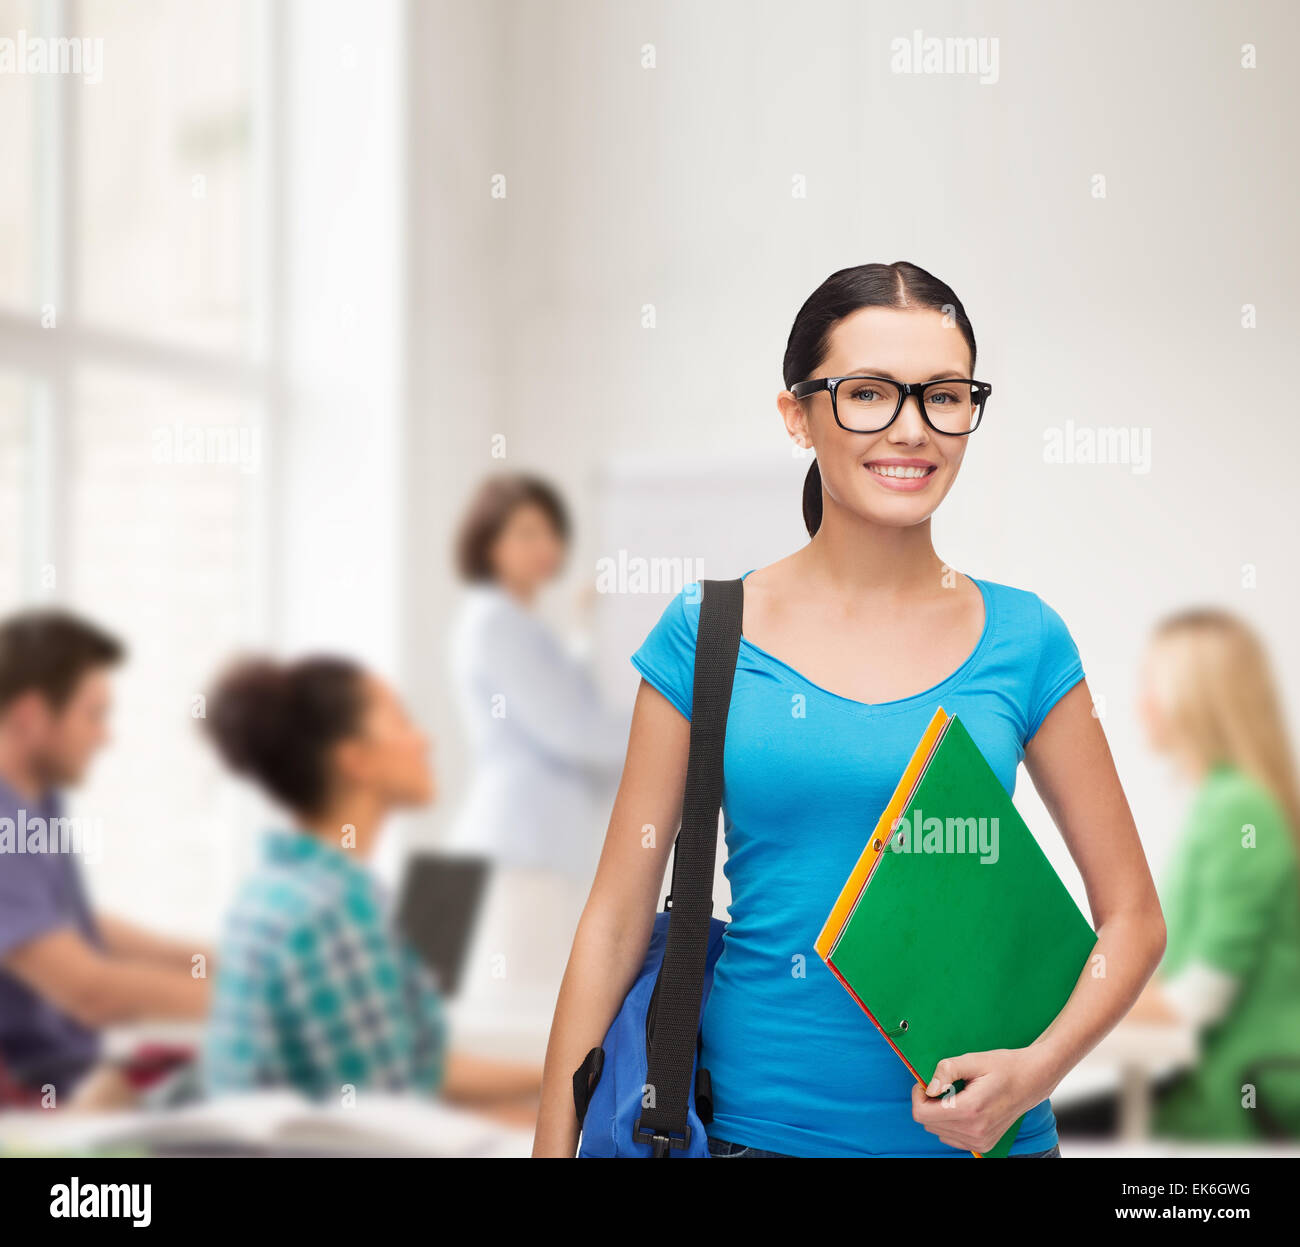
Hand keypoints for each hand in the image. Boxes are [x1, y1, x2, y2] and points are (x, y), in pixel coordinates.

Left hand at [910, 1047, 1056, 1153]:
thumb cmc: (1005, 1067)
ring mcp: (981, 1142)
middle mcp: (975, 1132)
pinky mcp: (984, 1144)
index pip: (923, 1114)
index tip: (926, 1082)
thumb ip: (946, 1071)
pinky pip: (952, 1137)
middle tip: (942, 1085)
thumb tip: (928, 1087)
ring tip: (956, 1095)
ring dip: (939, 1113)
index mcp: (971, 1110)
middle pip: (928, 1123)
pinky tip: (962, 1107)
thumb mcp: (973, 1060)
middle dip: (928, 1103)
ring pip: (938, 1131)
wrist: (1032, 1080)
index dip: (918, 1095)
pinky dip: (950, 1122)